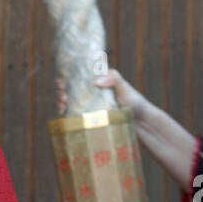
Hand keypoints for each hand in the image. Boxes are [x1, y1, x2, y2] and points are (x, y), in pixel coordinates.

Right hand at [58, 69, 196, 189]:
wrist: (142, 124)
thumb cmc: (135, 103)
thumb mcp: (125, 88)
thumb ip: (114, 80)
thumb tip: (97, 81)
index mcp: (100, 82)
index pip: (80, 77)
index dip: (68, 78)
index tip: (61, 82)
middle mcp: (94, 93)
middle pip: (72, 90)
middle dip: (63, 91)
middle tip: (63, 97)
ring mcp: (92, 107)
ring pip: (72, 102)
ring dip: (63, 103)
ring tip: (62, 106)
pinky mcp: (92, 119)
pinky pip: (77, 115)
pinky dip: (69, 115)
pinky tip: (65, 116)